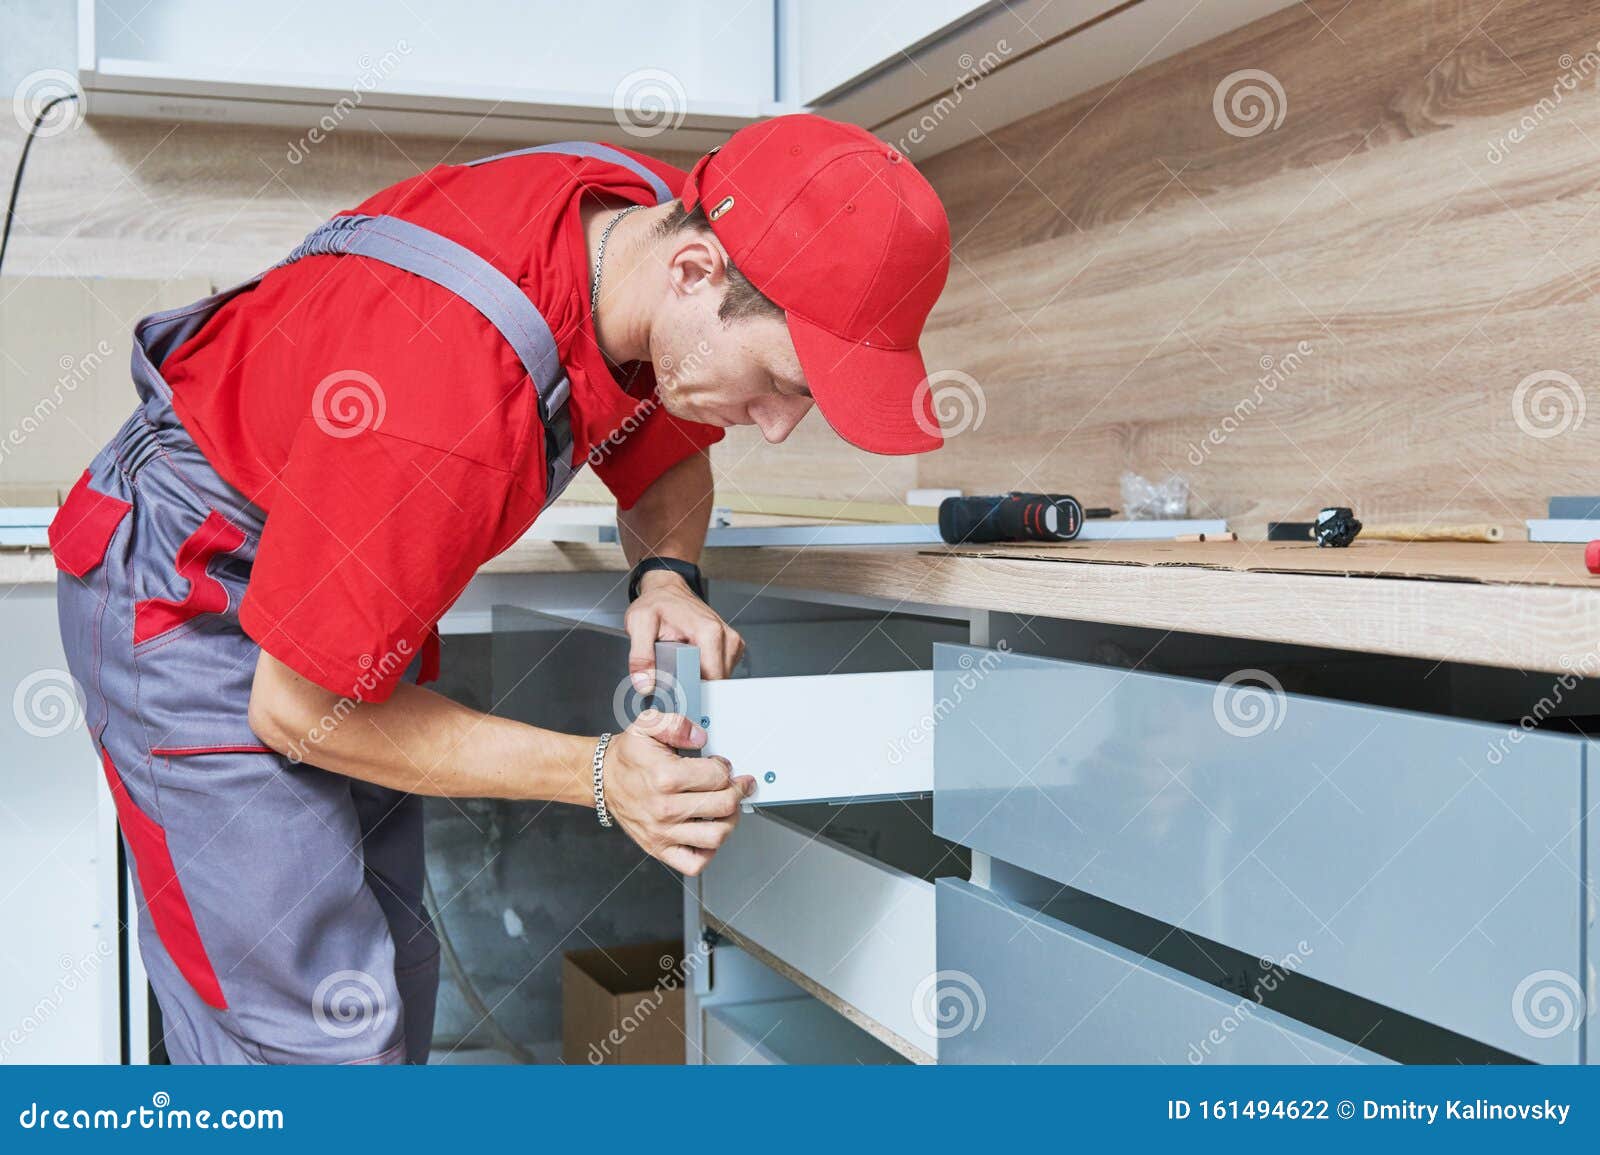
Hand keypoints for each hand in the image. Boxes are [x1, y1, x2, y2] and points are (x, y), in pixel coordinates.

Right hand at [601, 711, 755, 875]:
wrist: (603, 779)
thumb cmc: (628, 757)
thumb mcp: (648, 725)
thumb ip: (676, 724)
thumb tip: (699, 738)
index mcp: (665, 777)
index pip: (717, 776)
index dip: (726, 768)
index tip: (721, 766)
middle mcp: (664, 808)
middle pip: (723, 806)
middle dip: (736, 792)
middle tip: (735, 786)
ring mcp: (662, 832)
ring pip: (716, 836)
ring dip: (730, 821)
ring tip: (726, 809)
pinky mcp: (659, 848)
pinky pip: (694, 863)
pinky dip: (709, 852)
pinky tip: (708, 831)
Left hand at [626, 567, 744, 691]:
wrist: (667, 590)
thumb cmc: (657, 603)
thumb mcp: (639, 624)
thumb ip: (640, 656)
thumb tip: (645, 685)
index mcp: (709, 632)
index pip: (709, 681)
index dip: (690, 692)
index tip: (675, 693)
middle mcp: (726, 636)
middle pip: (716, 682)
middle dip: (694, 686)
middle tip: (673, 675)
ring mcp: (731, 641)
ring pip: (719, 679)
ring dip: (700, 679)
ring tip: (681, 665)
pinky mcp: (731, 645)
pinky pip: (721, 670)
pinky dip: (706, 672)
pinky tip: (691, 661)